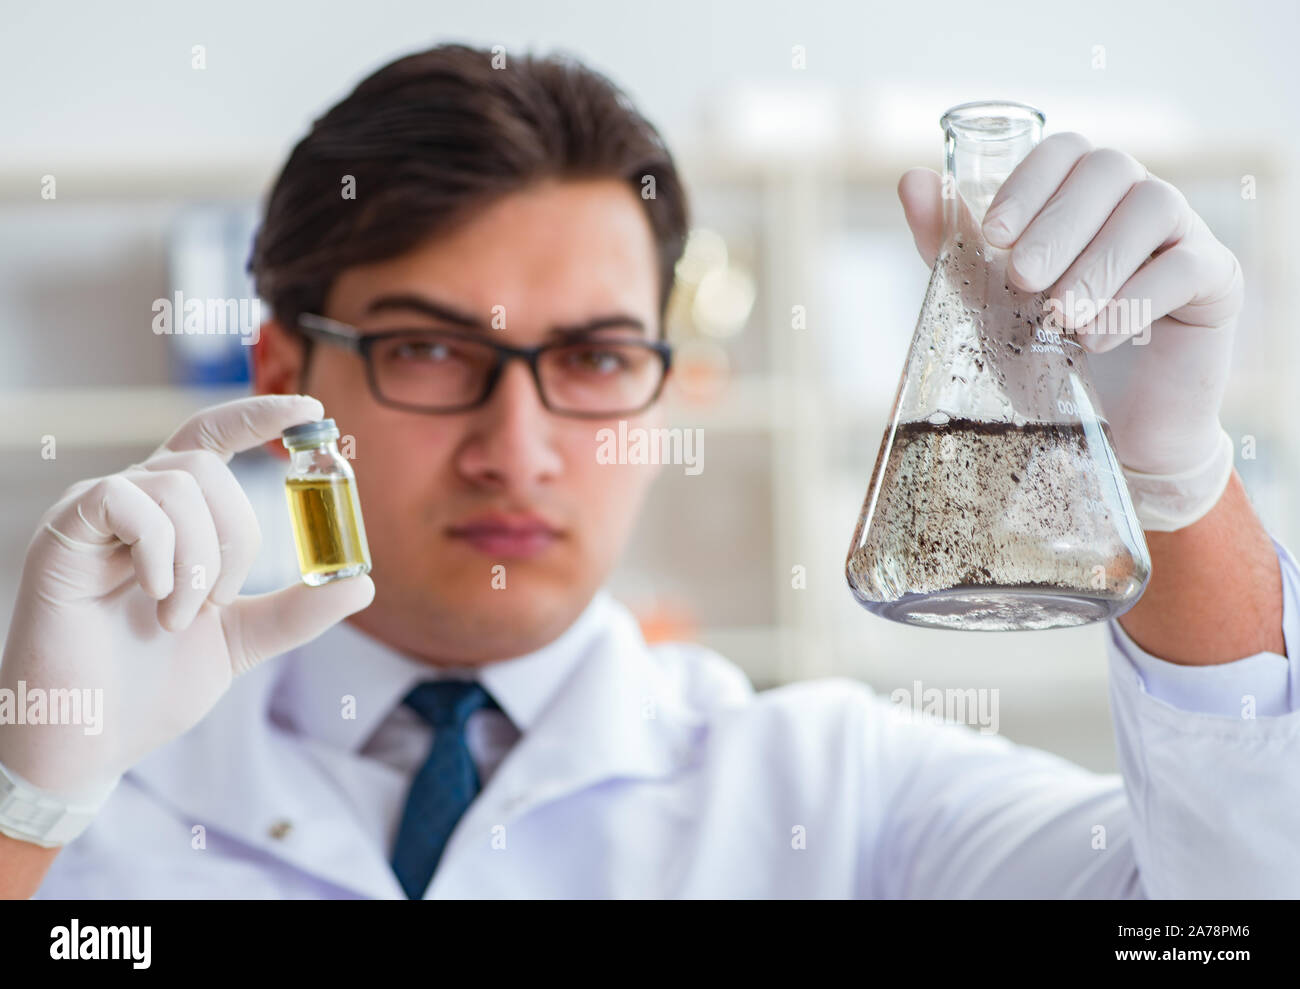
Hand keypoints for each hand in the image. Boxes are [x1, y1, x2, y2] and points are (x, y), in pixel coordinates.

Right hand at [0, 394, 374, 803]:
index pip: (214, 438)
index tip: (312, 412)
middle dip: (237, 532)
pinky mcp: (62, 533)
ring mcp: (95, 514)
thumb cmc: (152, 686)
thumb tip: (363, 583)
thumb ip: (297, 610)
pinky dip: (160, 549)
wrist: (90, 738)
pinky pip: (127, 499)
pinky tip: (153, 597)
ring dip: (200, 556)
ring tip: (179, 616)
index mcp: (174, 516)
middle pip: (208, 463)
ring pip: (179, 481)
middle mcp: (134, 501)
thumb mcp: (241, 639)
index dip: (260, 415)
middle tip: (219, 600)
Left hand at [897, 133, 1241, 482]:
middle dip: (1060, 224)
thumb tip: (910, 179)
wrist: (1109, 431)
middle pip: (1110, 169)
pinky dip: (1137, 299)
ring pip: (1154, 206)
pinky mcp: (1217, 280)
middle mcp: (1136, 200)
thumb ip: (952, 246)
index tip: (995, 233)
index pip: (1066, 149)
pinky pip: (1189, 264)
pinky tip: (1098, 340)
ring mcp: (1184, 234)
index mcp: (1082, 194)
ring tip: (1061, 318)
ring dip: (1099, 263)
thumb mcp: (987, 302)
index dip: (1031, 181)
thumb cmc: (1046, 356)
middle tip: (1023, 279)